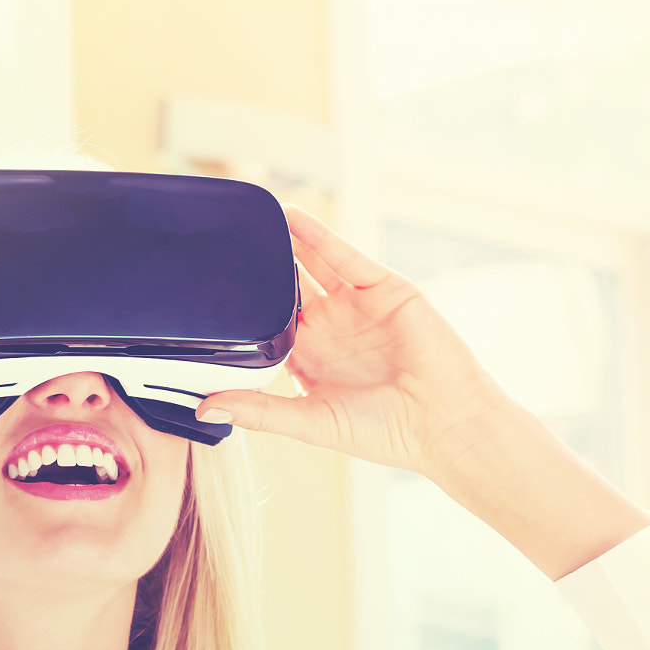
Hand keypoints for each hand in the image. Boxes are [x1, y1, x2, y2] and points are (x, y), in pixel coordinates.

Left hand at [196, 205, 511, 476]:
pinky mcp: (383, 288)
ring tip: (249, 220)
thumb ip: (259, 411)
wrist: (444, 422)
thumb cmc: (385, 433)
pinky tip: (290, 216)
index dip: (241, 311)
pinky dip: (318, 235)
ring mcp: (356, 306)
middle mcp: (331, 330)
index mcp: (310, 362)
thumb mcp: (311, 423)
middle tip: (219, 245)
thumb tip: (205, 409)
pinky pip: (344, 255)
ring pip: (312, 266)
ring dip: (283, 243)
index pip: (267, 327)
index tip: (205, 294)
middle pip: (285, 290)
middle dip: (257, 270)